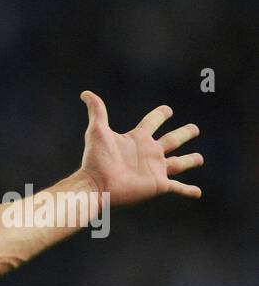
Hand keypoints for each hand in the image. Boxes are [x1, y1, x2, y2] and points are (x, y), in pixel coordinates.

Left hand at [77, 90, 202, 207]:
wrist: (96, 185)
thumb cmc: (95, 159)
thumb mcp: (97, 131)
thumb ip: (97, 110)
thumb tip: (85, 93)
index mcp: (138, 139)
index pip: (152, 122)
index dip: (160, 115)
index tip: (167, 110)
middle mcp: (149, 153)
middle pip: (172, 140)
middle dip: (184, 134)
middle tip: (194, 128)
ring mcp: (155, 169)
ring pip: (179, 163)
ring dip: (190, 160)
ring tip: (200, 158)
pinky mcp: (158, 185)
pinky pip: (178, 187)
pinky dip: (188, 190)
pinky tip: (197, 192)